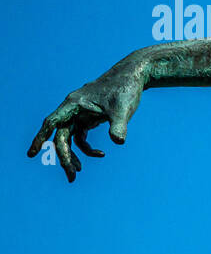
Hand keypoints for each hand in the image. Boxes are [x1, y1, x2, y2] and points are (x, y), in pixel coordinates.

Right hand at [27, 54, 147, 181]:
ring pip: (70, 138)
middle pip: (62, 135)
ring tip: (78, 172)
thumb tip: (118, 141)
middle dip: (64, 156)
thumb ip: (118, 125)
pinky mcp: (90, 117)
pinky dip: (87, 147)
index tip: (33, 153)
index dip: (41, 138)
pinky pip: (81, 136)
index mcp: (74, 103)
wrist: (133, 77)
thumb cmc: (125, 89)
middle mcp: (73, 108)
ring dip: (73, 154)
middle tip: (72, 176)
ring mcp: (81, 113)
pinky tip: (101, 154)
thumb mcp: (123, 108)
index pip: (52, 123)